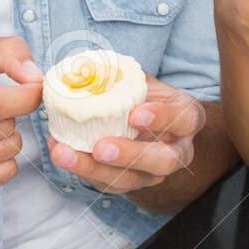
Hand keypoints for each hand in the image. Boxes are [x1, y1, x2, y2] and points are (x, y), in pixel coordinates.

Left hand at [48, 75, 205, 194]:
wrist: (149, 124)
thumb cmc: (145, 96)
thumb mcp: (144, 81)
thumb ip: (125, 74)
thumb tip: (89, 65)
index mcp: (186, 118)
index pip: (185, 119)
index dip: (163, 118)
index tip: (135, 114)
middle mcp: (177, 150)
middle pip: (164, 161)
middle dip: (130, 155)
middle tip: (100, 147)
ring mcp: (155, 172)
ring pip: (132, 179)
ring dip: (95, 169)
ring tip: (65, 154)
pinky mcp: (131, 183)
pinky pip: (109, 184)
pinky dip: (83, 169)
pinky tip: (61, 152)